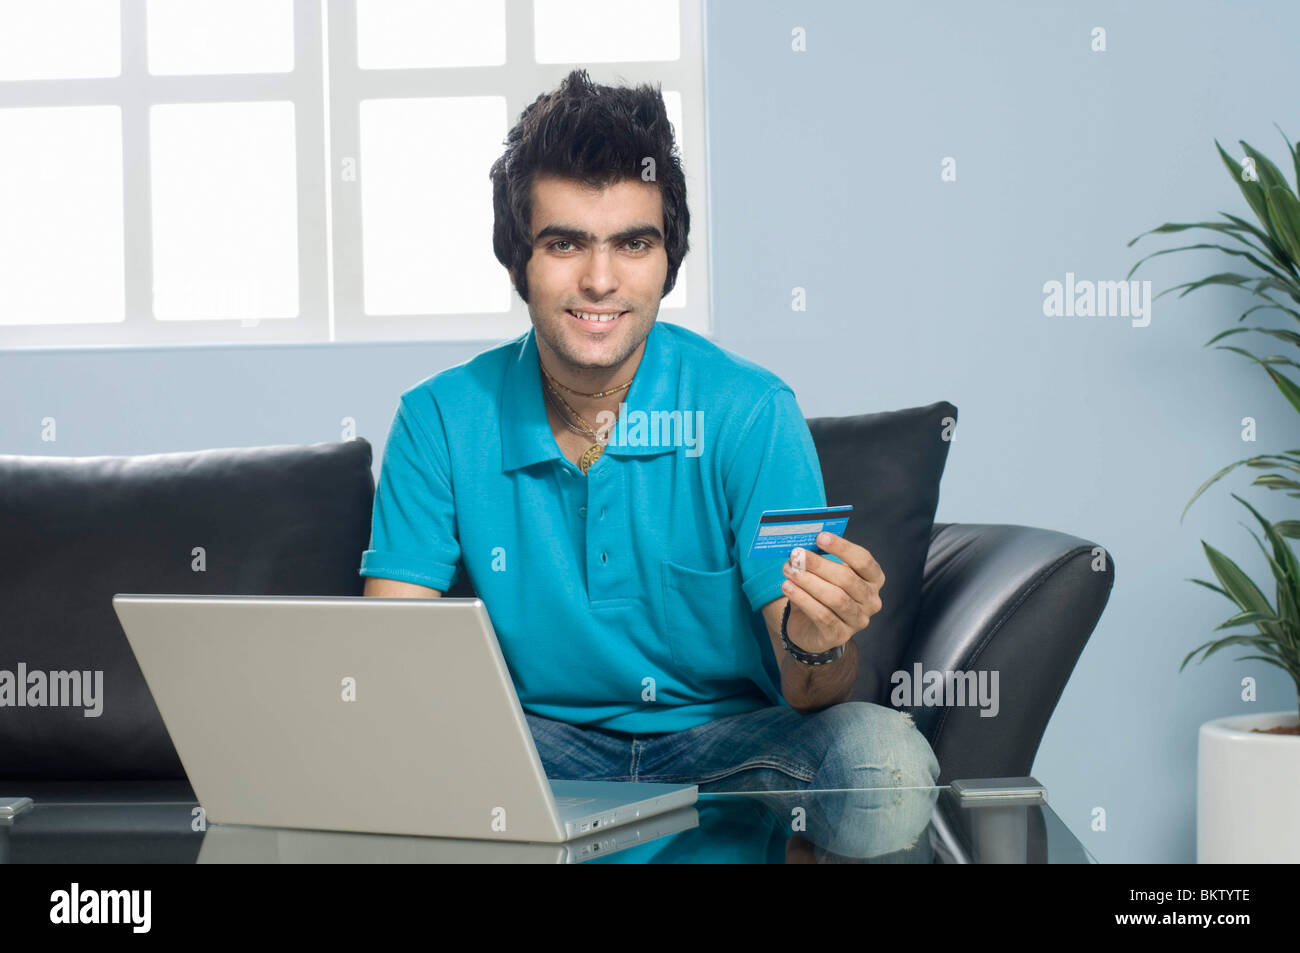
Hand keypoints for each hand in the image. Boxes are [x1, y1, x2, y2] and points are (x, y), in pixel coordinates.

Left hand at [780, 532, 884, 654]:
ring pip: (835, 598)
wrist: (811, 627)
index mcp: (873, 579)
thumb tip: (802, 545)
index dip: (842, 547)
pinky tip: (787, 587)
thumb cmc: (821, 592)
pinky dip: (803, 599)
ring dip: (808, 581)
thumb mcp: (824, 574)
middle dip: (819, 564)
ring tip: (788, 570)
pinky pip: (822, 615)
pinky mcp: (840, 635)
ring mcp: (858, 620)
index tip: (820, 537)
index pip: (863, 560)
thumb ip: (818, 558)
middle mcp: (871, 600)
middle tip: (796, 555)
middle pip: (847, 579)